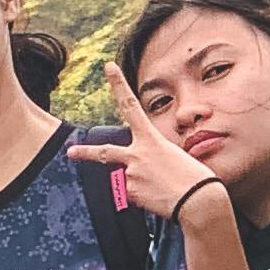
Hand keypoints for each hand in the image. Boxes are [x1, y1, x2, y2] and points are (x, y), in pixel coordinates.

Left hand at [70, 63, 219, 226]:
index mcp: (151, 139)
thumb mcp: (175, 157)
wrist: (199, 202)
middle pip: (104, 151)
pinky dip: (145, 197)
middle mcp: (137, 154)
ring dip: (143, 185)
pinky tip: (160, 198)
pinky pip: (134, 195)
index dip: (118, 84)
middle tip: (70, 152)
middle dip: (85, 153)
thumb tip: (138, 170)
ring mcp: (131, 174)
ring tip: (162, 190)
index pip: (131, 105)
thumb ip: (152, 158)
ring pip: (129, 178)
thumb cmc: (195, 179)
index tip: (108, 67)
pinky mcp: (131, 193)